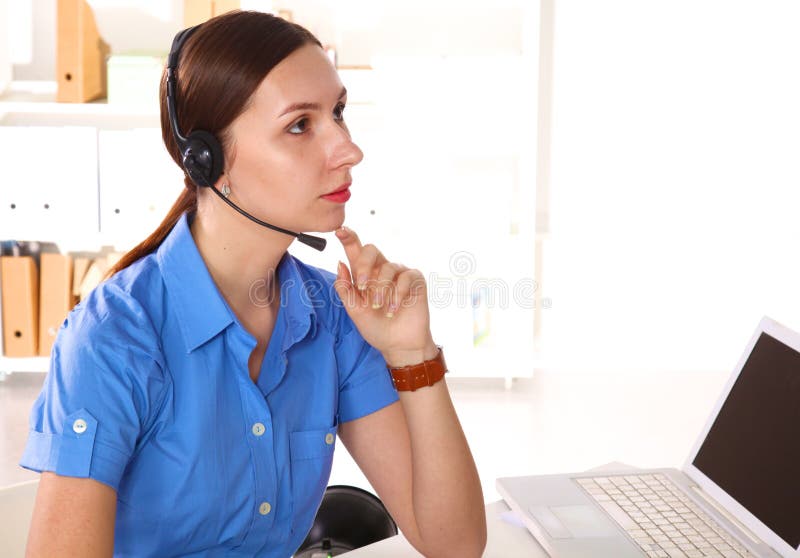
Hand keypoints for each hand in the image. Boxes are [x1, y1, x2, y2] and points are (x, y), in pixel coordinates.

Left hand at [333, 227, 436, 365]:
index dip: (349, 238)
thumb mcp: (354, 310)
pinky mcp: (415, 280)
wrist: (398, 346)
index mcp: (365, 275)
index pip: (356, 251)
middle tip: (361, 287)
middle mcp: (382, 270)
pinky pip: (405, 277)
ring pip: (387, 267)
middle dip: (363, 265)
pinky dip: (397, 294)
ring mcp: (399, 274)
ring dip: (381, 289)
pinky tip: (393, 309)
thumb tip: (340, 263)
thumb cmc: (376, 328)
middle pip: (371, 250)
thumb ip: (345, 288)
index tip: (340, 231)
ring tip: (378, 307)